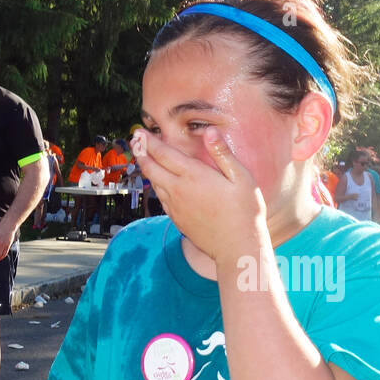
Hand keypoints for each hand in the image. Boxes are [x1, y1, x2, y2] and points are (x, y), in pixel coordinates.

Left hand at [132, 127, 264, 260]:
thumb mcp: (242, 178)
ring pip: (154, 183)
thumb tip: (210, 131)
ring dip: (147, 168)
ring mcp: (175, 206)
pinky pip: (161, 198)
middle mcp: (179, 190)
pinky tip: (159, 183)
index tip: (139, 132)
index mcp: (193, 176)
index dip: (148, 141)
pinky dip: (156, 186)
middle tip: (135, 141)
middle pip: (151, 168)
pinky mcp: (177, 219)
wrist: (237, 247)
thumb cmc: (245, 211)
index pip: (163, 153)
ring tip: (144, 158)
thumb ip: (223, 153)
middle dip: (140, 152)